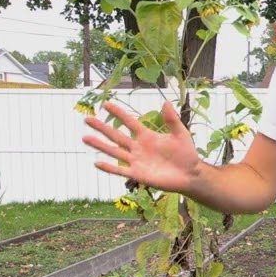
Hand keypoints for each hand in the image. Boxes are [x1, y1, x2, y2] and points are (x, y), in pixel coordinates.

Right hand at [82, 101, 201, 192]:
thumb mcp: (180, 134)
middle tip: (87, 119)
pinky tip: (96, 162)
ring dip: (100, 145)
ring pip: (114, 151)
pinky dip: (109, 167)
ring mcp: (136, 161)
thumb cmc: (186, 154)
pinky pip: (120, 170)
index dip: (118, 114)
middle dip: (102, 127)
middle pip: (116, 135)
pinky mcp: (138, 174)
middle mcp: (138, 147)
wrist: (190, 174)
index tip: (106, 104)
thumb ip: (172, 120)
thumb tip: (165, 102)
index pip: (129, 122)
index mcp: (147, 136)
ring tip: (85, 137)